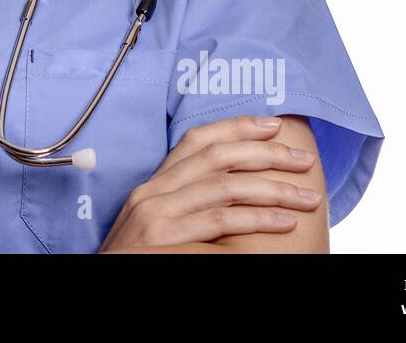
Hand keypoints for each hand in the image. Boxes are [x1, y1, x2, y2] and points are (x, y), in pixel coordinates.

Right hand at [98, 115, 321, 251]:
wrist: (98, 278)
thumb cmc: (136, 257)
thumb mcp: (154, 224)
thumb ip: (183, 204)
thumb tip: (232, 192)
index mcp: (152, 185)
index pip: (196, 140)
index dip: (237, 127)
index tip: (274, 125)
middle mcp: (152, 192)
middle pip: (217, 156)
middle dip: (267, 154)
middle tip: (304, 160)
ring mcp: (156, 213)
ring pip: (225, 186)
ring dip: (274, 189)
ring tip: (307, 197)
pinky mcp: (164, 237)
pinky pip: (220, 220)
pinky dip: (258, 219)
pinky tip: (285, 222)